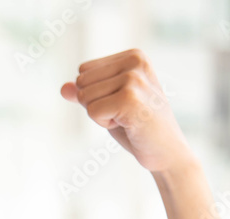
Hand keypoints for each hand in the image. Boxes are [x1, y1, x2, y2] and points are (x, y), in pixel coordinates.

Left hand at [60, 49, 192, 172]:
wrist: (166, 151)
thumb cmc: (137, 127)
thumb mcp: (108, 104)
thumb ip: (85, 93)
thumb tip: (63, 88)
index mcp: (133, 56)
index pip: (83, 72)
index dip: (95, 94)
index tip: (121, 104)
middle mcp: (135, 62)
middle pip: (81, 82)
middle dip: (95, 104)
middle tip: (124, 114)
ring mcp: (133, 79)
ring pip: (84, 97)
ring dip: (101, 115)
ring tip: (128, 118)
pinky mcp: (129, 98)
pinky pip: (92, 111)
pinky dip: (105, 124)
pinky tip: (129, 124)